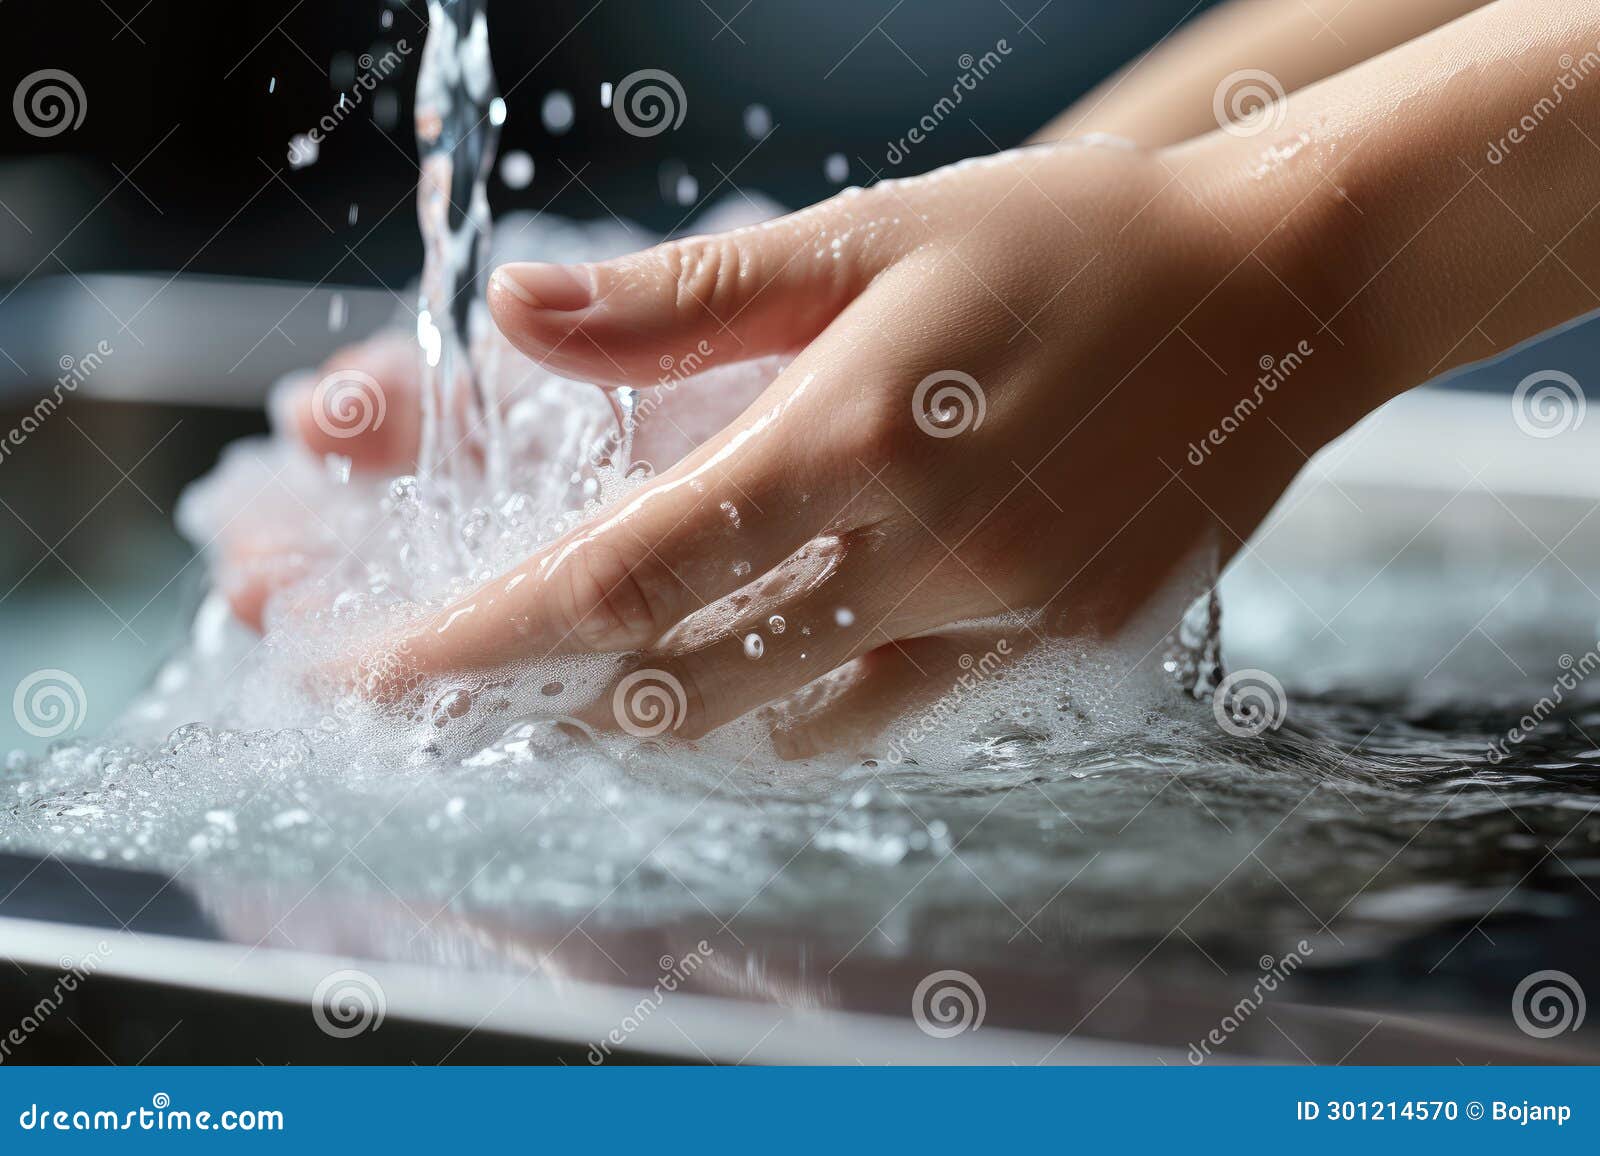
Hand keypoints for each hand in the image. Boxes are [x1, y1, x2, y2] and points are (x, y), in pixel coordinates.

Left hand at [386, 139, 1346, 753]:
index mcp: (853, 435)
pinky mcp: (1060, 653)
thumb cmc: (1069, 241)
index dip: (480, 640)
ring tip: (582, 685)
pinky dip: (787, 714)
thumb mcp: (872, 234)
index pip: (620, 579)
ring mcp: (1000, 621)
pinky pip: (886, 723)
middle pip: (678, 685)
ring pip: (775, 724)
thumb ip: (683, 302)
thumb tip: (517, 318)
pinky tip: (752, 675)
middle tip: (468, 690)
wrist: (1273, 295)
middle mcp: (922, 555)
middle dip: (543, 703)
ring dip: (656, 717)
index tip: (381, 674)